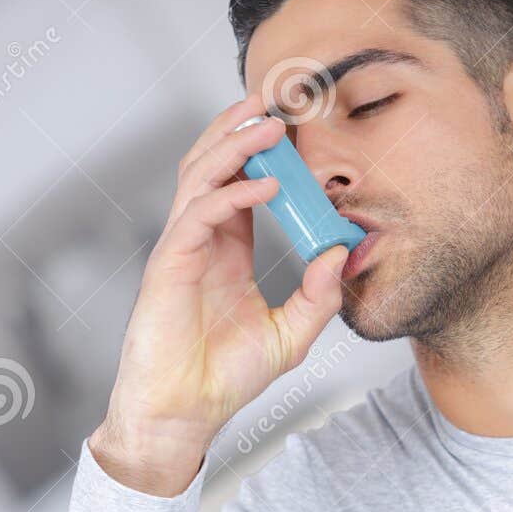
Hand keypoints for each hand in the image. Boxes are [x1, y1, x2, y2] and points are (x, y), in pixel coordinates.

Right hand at [90, 92, 346, 494]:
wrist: (183, 414)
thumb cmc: (224, 378)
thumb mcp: (289, 336)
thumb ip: (318, 296)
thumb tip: (343, 252)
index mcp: (225, 248)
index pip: (242, 180)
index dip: (265, 150)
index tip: (297, 125)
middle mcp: (201, 239)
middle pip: (214, 161)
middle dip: (242, 125)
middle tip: (278, 97)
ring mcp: (181, 247)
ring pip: (201, 174)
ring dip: (235, 144)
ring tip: (270, 122)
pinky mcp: (170, 265)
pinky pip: (199, 214)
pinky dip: (232, 194)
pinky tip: (267, 185)